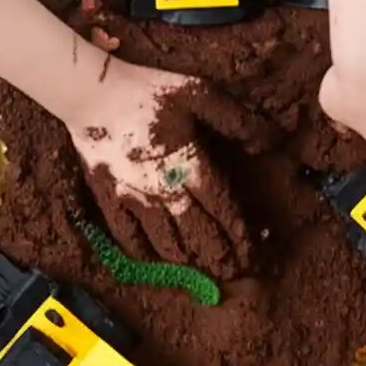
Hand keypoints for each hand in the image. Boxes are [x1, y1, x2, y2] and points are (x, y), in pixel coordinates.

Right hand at [68, 63, 253, 279]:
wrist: (93, 95)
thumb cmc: (149, 93)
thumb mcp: (200, 95)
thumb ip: (237, 120)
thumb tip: (272, 142)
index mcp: (193, 167)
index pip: (223, 211)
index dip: (239, 235)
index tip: (253, 251)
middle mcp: (167, 193)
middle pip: (199, 236)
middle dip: (219, 257)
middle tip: (234, 272)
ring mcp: (136, 202)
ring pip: (167, 244)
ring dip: (188, 261)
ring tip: (202, 272)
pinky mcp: (110, 202)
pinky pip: (129, 238)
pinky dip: (145, 256)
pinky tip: (156, 263)